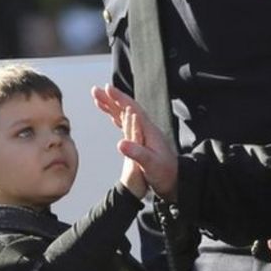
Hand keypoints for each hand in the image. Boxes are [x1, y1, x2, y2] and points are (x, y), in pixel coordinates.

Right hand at [91, 85, 178, 200]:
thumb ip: (136, 153)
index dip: (119, 98)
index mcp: (148, 131)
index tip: (107, 89)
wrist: (174, 181)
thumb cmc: (165, 174)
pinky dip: (117, 116)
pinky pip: (126, 123)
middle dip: (111, 98)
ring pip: (125, 114)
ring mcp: (144, 134)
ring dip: (112, 105)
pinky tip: (112, 116)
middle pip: (126, 108)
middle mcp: (146, 129)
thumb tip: (120, 143)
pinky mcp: (142, 140)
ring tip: (98, 99)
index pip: (131, 109)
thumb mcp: (150, 164)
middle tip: (96, 90)